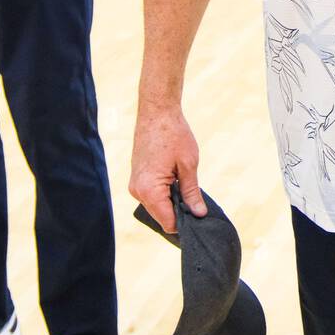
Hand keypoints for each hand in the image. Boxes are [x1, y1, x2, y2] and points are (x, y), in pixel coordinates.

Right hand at [129, 101, 207, 233]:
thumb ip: (192, 192)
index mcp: (149, 190)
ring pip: (156, 207)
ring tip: (186, 186)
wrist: (157, 112)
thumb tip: (198, 214)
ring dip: (172, 202)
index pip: (168, 222)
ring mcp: (135, 185)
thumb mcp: (188, 165)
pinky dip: (164, 194)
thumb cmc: (174, 135)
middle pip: (161, 217)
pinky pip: (151, 196)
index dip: (185, 222)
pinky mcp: (136, 178)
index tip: (199, 216)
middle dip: (179, 212)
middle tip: (197, 201)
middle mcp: (137, 191)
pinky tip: (176, 181)